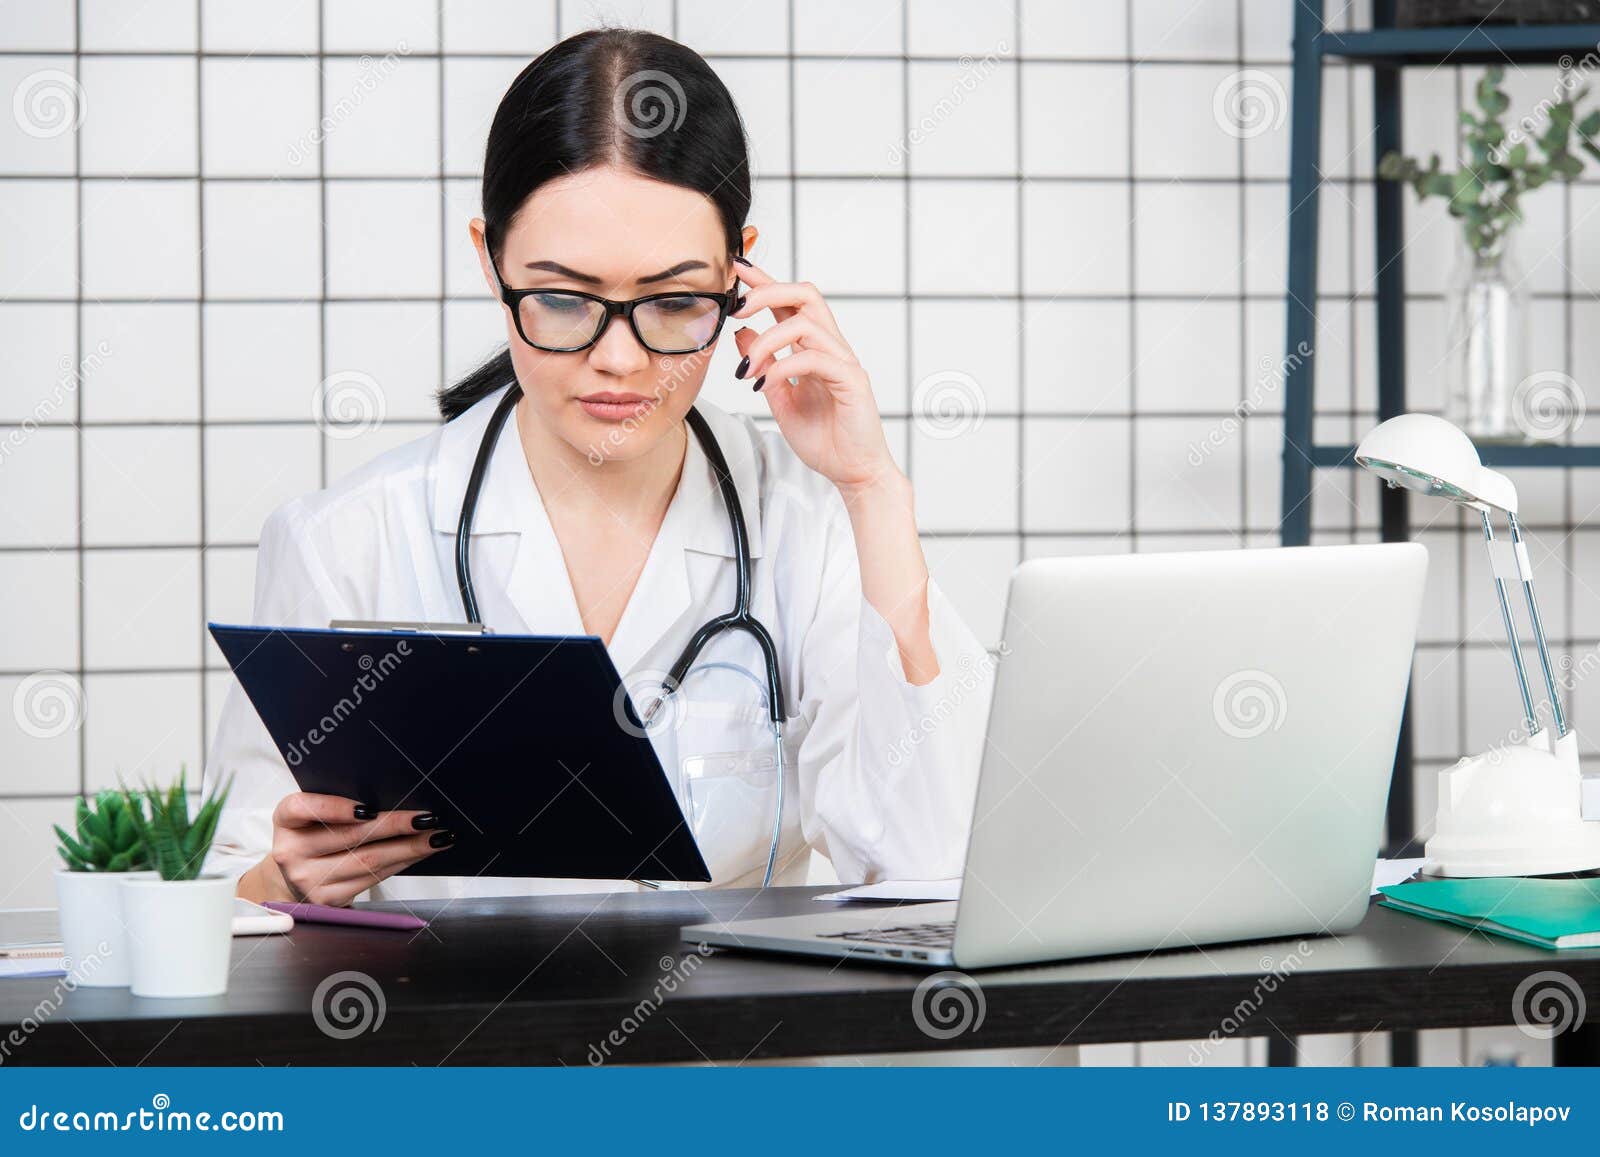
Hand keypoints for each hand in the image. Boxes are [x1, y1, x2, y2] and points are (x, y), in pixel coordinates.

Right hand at [242, 793, 452, 907]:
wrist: (292, 878)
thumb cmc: (312, 835)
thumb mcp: (312, 815)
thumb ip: (338, 802)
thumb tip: (394, 792)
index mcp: (286, 820)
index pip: (302, 808)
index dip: (335, 808)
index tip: (367, 808)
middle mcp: (291, 852)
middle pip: (350, 837)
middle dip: (395, 825)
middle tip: (427, 817)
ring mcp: (308, 879)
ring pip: (367, 861)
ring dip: (408, 848)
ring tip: (436, 836)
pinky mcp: (328, 899)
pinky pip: (373, 879)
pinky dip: (401, 863)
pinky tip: (420, 853)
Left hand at [730, 258, 900, 493]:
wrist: (853, 473)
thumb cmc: (824, 439)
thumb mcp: (779, 398)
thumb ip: (764, 364)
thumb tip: (742, 332)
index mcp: (814, 349)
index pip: (790, 302)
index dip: (764, 281)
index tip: (736, 268)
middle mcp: (831, 348)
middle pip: (805, 295)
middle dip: (767, 292)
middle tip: (736, 309)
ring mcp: (844, 362)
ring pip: (806, 324)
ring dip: (767, 341)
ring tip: (746, 369)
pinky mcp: (852, 381)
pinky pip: (815, 359)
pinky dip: (783, 367)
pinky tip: (764, 384)